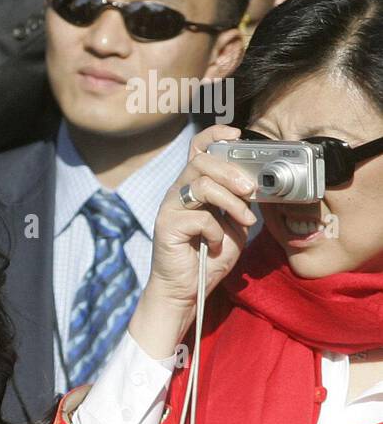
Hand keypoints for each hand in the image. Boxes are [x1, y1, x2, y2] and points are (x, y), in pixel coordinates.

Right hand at [129, 125, 255, 356]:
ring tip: (245, 220)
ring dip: (231, 202)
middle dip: (233, 172)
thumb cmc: (208, 259)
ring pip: (202, 184)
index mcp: (194, 187)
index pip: (198, 149)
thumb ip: (239, 205)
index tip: (235, 133)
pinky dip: (215, 231)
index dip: (215, 134)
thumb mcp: (233, 227)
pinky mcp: (167, 225)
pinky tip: (214, 245)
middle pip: (203, 161)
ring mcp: (170, 207)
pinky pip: (199, 217)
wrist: (187, 291)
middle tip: (251, 191)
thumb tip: (255, 187)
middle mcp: (179, 192)